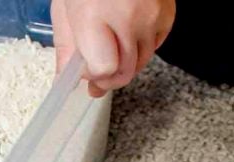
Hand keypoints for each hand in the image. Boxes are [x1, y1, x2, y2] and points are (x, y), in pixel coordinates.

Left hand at [51, 0, 175, 96]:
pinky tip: (128, 32)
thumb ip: (66, 46)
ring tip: (111, 47)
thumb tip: (66, 80)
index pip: (103, 68)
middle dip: (108, 78)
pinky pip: (155, 46)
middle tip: (96, 75)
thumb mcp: (65, 8)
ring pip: (142, 62)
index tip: (84, 72)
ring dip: (125, 63)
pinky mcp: (168, 15)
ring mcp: (152, 16)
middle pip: (125, 72)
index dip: (93, 75)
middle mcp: (128, 18)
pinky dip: (141, 47)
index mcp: (95, 15)